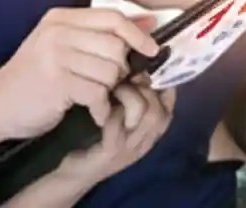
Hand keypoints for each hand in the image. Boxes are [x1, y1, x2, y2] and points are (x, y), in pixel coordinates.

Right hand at [0, 8, 159, 139]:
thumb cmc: (33, 79)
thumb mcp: (61, 46)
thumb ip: (98, 34)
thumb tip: (148, 23)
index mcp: (60, 18)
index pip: (112, 17)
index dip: (138, 34)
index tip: (152, 50)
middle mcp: (58, 31)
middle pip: (116, 45)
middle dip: (121, 70)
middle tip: (108, 84)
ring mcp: (56, 55)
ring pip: (110, 71)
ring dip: (109, 90)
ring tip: (93, 97)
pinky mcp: (57, 81)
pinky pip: (98, 93)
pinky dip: (100, 108)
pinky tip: (90, 111)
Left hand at [58, 78, 175, 184]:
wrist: (76, 174)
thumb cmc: (95, 141)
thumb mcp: (117, 120)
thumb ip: (130, 102)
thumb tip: (138, 70)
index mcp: (149, 135)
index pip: (169, 109)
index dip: (163, 86)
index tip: (146, 72)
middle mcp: (144, 142)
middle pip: (161, 112)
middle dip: (146, 89)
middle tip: (126, 79)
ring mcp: (130, 149)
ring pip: (148, 116)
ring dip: (131, 95)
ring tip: (113, 89)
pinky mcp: (111, 152)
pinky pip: (118, 124)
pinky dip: (111, 110)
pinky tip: (100, 105)